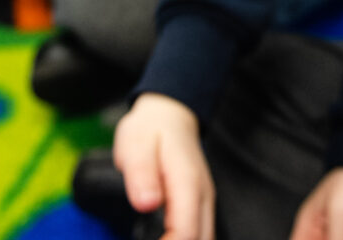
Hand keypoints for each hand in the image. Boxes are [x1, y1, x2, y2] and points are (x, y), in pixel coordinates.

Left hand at [113, 93, 214, 239]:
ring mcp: (205, 202)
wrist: (170, 115)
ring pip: (205, 239)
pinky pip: (201, 234)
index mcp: (188, 182)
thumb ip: (142, 173)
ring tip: (155, 239)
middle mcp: (203, 196)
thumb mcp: (137, 144)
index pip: (186, 232)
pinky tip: (165, 238)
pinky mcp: (201, 206)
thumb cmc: (151, 129)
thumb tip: (146, 203)